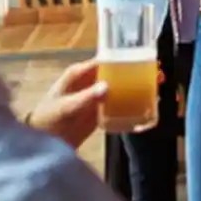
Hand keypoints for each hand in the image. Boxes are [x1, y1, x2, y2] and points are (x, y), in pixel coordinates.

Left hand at [27, 59, 164, 146]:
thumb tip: (108, 87)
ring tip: (158, 89)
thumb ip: (85, 98)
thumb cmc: (48, 119)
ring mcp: (96, 97)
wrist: (42, 143)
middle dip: (138, 71)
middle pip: (118, 72)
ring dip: (139, 87)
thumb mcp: (65, 108)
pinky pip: (120, 105)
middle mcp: (90, 82)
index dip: (125, 57)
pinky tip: (148, 106)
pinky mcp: (100, 112)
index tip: (144, 58)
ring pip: (122, 87)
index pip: (106, 59)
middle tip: (158, 74)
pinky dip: (133, 104)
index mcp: (80, 73)